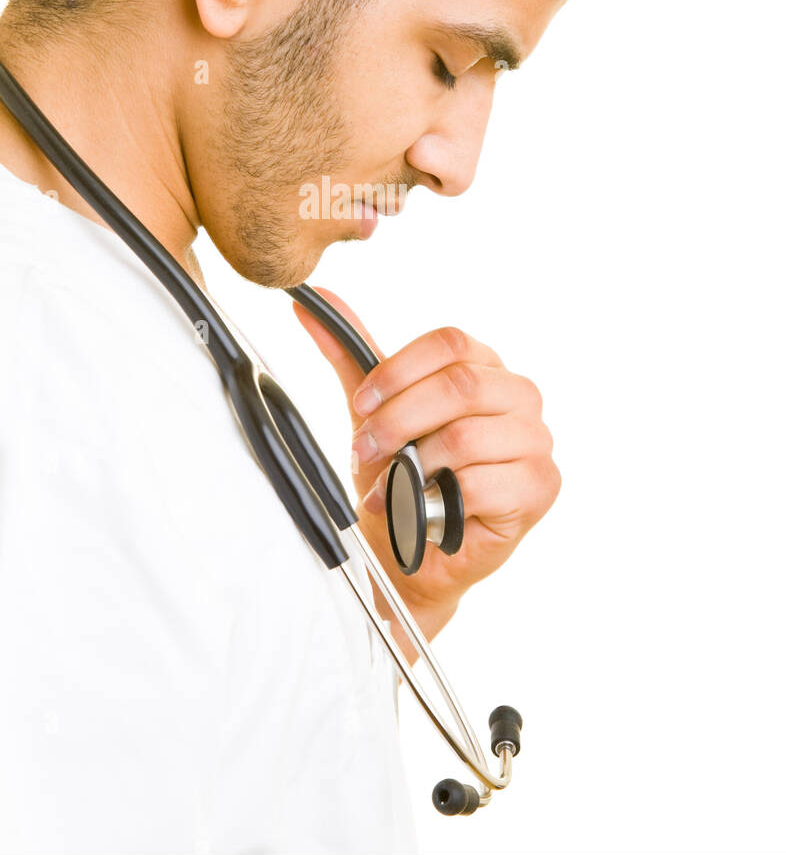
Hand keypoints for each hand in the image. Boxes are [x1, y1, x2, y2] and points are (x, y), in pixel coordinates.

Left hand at [291, 287, 560, 657]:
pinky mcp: (539, 488)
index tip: (364, 402)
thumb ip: (352, 355)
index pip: (451, 343)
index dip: (399, 370)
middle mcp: (519, 397)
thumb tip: (316, 302)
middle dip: (399, 419)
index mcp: (486, 368)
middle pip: (460, 385)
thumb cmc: (405, 479)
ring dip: (415, 465)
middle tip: (366, 448)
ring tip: (393, 485)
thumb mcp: (375, 411)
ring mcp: (535, 442)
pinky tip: (422, 509)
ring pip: (466, 436)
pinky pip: (483, 482)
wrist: (412, 552)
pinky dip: (439, 498)